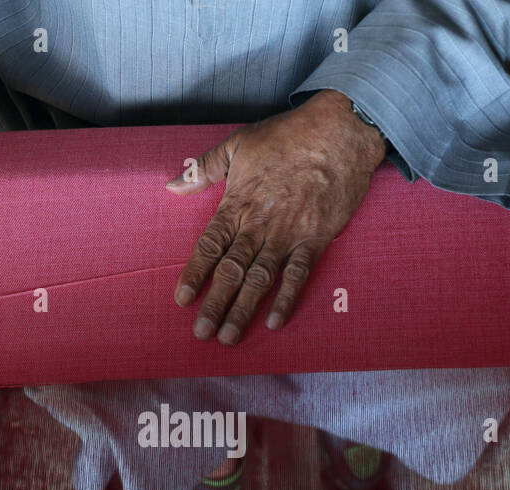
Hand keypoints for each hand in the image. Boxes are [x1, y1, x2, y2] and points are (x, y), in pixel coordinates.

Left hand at [167, 89, 385, 344]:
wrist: (339, 131)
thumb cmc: (287, 136)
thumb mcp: (237, 145)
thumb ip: (203, 170)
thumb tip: (171, 186)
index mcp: (238, 204)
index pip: (210, 246)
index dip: (195, 274)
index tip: (182, 299)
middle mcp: (259, 225)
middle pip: (231, 271)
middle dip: (215, 304)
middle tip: (201, 333)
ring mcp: (288, 234)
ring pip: (260, 280)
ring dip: (243, 310)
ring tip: (229, 337)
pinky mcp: (316, 239)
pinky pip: (298, 274)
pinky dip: (286, 299)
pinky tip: (275, 322)